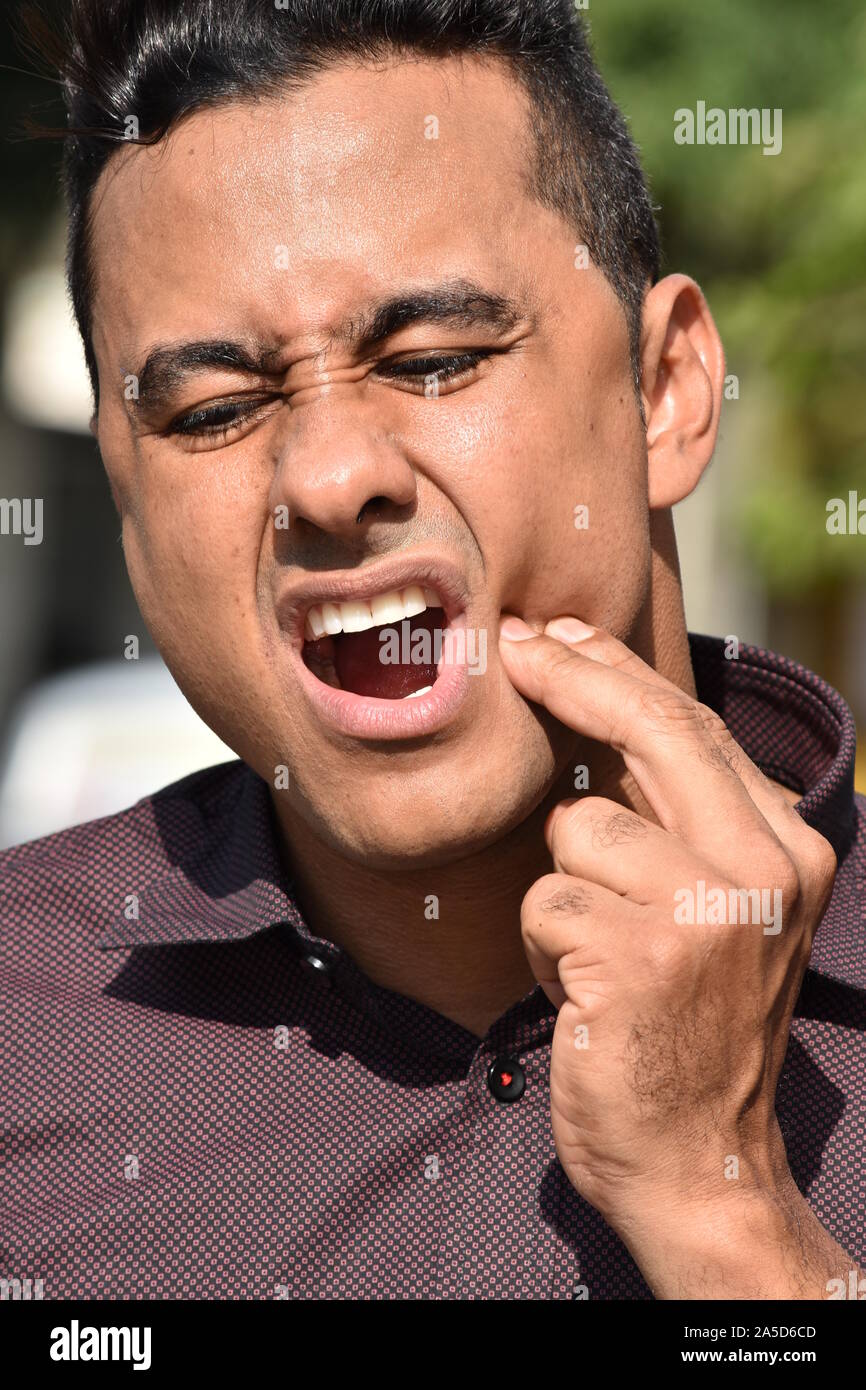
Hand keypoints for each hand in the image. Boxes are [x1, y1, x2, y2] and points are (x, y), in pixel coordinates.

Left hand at [499, 614, 858, 1297]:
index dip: (618, 672)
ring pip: (577, 826)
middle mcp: (767, 869)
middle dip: (570, 678)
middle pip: (652, 732)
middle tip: (514, 644)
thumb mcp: (713, 910)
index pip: (698, 728)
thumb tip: (600, 700)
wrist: (698, 1163)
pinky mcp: (641, 954)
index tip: (559, 634)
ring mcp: (709, 911)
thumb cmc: (685, 1028)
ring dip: (561, 890)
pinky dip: (542, 947)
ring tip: (595, 956)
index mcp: (791, 849)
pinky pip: (545, 899)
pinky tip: (581, 994)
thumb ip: (678, 818)